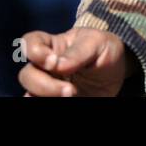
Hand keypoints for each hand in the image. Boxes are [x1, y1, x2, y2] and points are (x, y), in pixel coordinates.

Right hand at [17, 27, 135, 96]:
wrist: (118, 75)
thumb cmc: (105, 50)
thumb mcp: (98, 43)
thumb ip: (78, 52)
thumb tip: (57, 66)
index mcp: (53, 45)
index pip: (30, 42)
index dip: (33, 51)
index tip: (52, 61)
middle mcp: (45, 67)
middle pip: (26, 75)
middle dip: (44, 84)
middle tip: (70, 90)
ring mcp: (48, 85)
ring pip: (29, 94)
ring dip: (45, 96)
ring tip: (71, 96)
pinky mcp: (53, 99)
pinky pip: (39, 103)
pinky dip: (48, 103)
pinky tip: (70, 100)